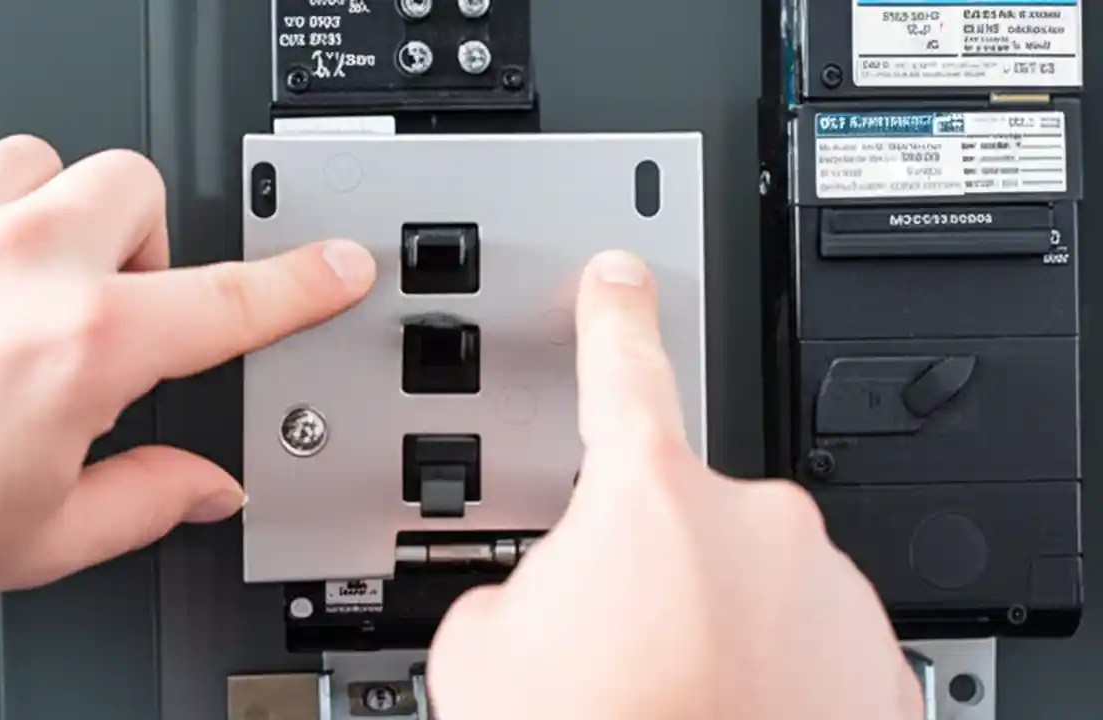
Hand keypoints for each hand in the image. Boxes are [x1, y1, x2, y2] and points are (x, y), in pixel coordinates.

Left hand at [0, 134, 375, 615]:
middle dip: (142, 245)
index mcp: (83, 348)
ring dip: (55, 215)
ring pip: (45, 159)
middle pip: (138, 189)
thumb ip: (145, 502)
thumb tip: (204, 490)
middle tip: (109, 310)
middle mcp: (20, 262)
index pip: (234, 301)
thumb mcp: (36, 539)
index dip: (303, 284)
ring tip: (22, 286)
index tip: (338, 265)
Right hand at [428, 252, 921, 719]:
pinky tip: (720, 712)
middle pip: (675, 510)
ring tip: (659, 695)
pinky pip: (801, 633)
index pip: (620, 367)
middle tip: (604, 644)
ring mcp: (821, 589)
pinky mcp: (870, 656)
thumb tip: (531, 598)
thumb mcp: (479, 651)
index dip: (611, 315)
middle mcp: (750, 523)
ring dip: (703, 621)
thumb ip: (507, 585)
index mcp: (646, 498)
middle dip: (640, 562)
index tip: (620, 277)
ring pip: (742, 577)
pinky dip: (762, 666)